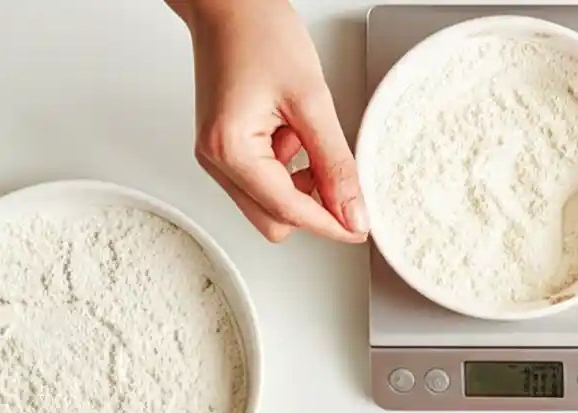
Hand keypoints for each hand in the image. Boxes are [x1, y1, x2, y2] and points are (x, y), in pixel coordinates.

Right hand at [169, 0, 367, 242]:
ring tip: (304, 132)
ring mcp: (217, 156)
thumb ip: (335, 163)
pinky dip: (287, 168)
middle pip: (274, 220)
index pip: (288, 212)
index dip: (331, 223)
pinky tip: (293, 132)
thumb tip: (352, 212)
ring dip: (299, 183)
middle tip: (342, 179)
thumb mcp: (312, 100)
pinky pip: (262, 180)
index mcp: (231, 150)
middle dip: (312, 206)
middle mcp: (216, 161)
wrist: (230, 3)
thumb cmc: (259, 33)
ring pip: (268, 204)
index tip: (361, 226)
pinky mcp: (225, 148)